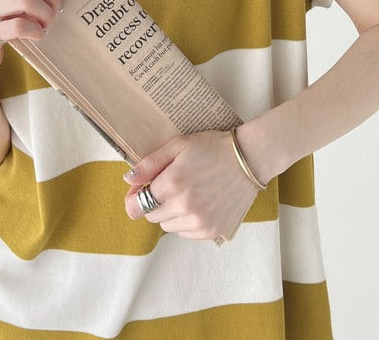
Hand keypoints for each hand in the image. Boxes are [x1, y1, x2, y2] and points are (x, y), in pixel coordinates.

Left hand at [123, 129, 259, 240]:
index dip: (134, 198)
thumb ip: (150, 163)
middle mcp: (184, 207)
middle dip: (154, 202)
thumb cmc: (213, 148)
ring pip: (168, 226)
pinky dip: (186, 221)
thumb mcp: (179, 145)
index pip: (137, 205)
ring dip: (170, 213)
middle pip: (151, 216)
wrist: (249, 159)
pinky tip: (199, 203)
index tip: (140, 190)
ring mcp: (200, 222)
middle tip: (170, 186)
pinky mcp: (212, 231)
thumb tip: (128, 180)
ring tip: (187, 193)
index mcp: (172, 183)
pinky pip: (186, 232)